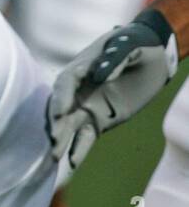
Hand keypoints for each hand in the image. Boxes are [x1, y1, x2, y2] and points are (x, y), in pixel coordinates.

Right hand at [48, 10, 178, 170]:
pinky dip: (80, 149)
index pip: (66, 83)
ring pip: (70, 125)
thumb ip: (115, 58)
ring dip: (62, 139)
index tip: (59, 112)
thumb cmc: (138, 43)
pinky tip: (73, 163)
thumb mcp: (130, 44)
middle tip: (53, 138)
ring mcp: (87, 106)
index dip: (61, 97)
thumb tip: (99, 76)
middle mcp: (79, 89)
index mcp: (82, 67)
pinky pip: (87, 137)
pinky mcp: (99, 120)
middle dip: (56, 123)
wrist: (152, 54)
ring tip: (54, 156)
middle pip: (63, 107)